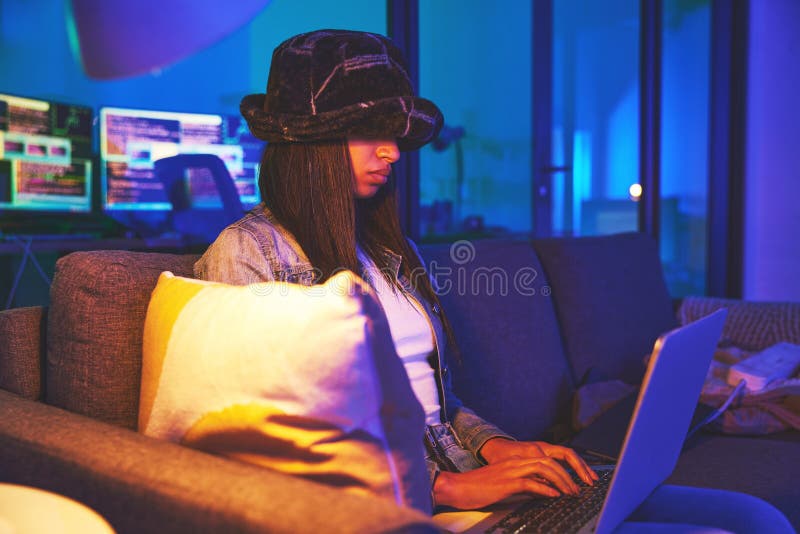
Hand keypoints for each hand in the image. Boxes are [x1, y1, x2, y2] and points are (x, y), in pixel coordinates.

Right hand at [433, 456, 580, 509]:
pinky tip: (554, 496)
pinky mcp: (506, 482)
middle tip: (577, 489)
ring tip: (570, 492)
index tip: (572, 483)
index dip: (561, 470)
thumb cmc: (478, 488)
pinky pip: (531, 483)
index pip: (544, 460)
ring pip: (543, 468)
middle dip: (567, 474)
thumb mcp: (505, 485)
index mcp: (515, 462)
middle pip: (548, 461)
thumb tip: (543, 492)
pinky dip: (546, 489)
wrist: (456, 487)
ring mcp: (511, 471)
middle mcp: (515, 462)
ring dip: (561, 480)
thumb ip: (524, 486)